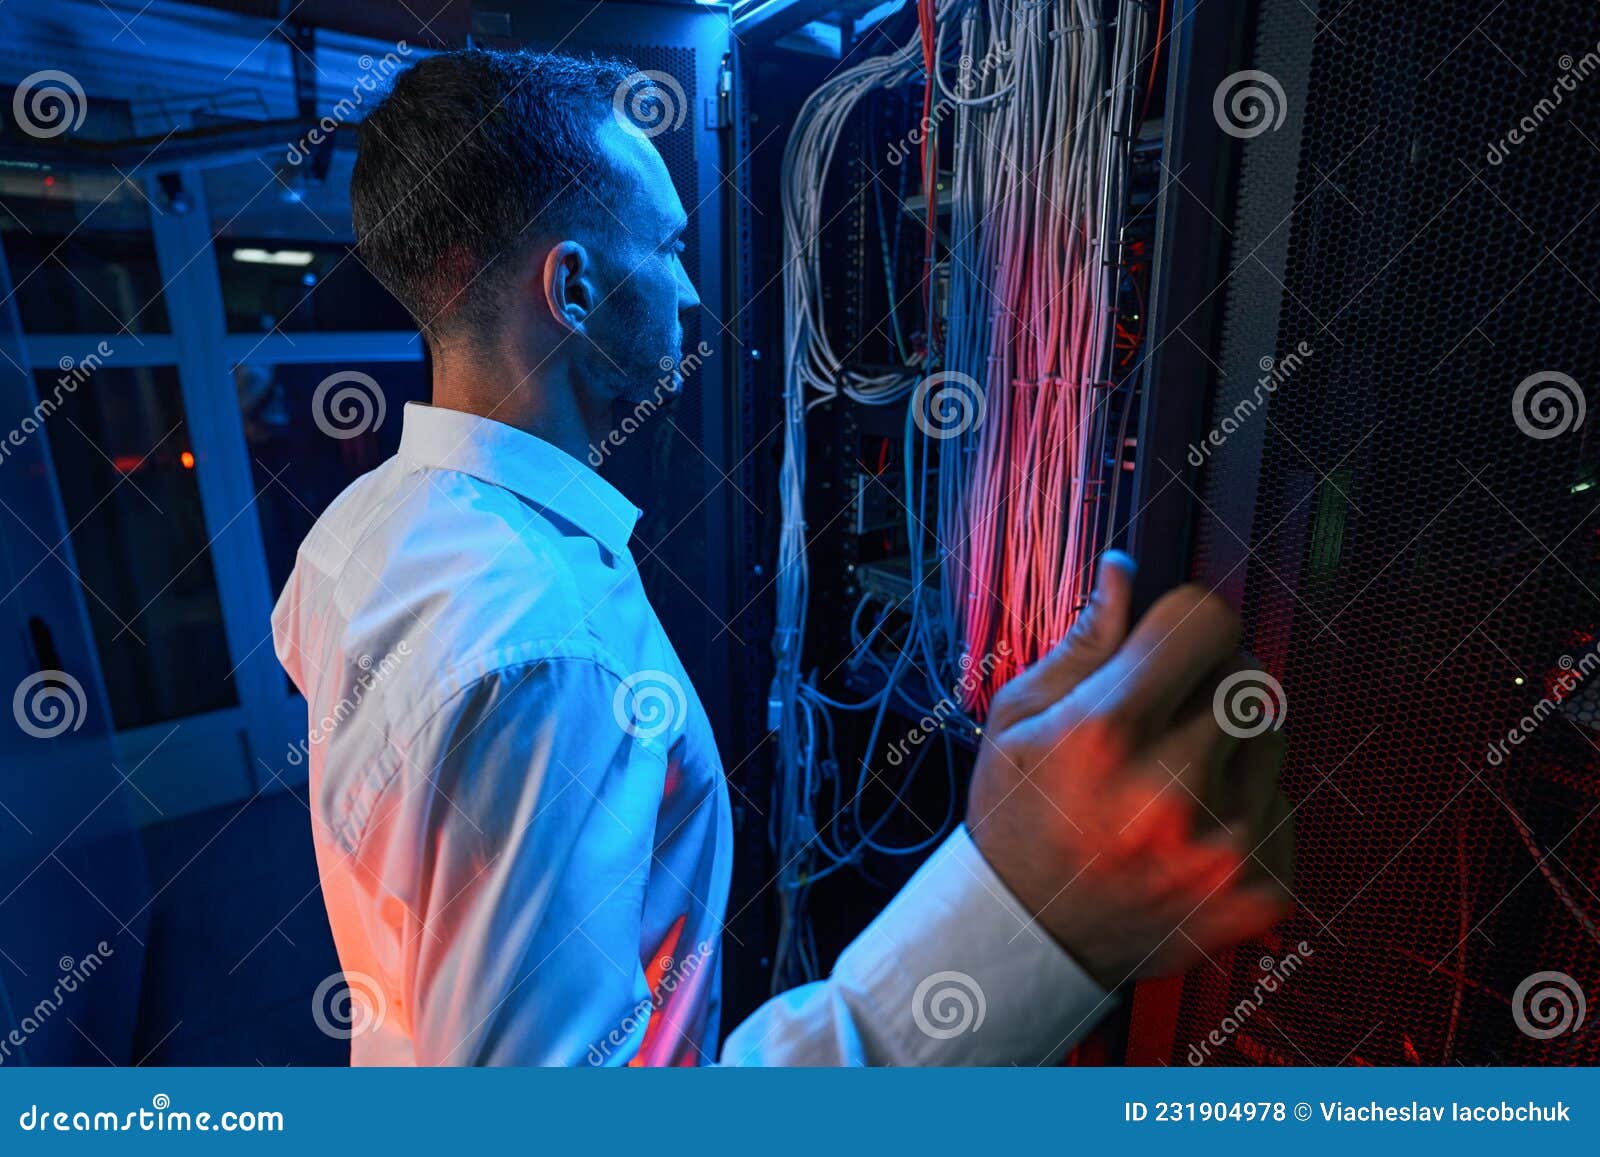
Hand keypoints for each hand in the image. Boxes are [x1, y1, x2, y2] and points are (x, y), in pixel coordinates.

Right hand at [967, 552, 1294, 988]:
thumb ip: (1084, 643)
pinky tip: (1192, 827)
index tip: (1165, 644)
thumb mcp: (1020, 717)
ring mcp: (1227, 845)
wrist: (1032, 936)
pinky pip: (1284, 802)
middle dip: (1207, 681)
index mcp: (1108, 732)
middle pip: (1248, 673)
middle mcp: (1174, 789)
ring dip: (1231, 744)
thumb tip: (1124, 572)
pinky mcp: (1263, 885)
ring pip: (1270, 737)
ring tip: (1172, 779)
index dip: (1184, 622)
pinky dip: (1246, 804)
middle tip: (1161, 719)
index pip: (1207, 620)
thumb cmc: (1018, 815)